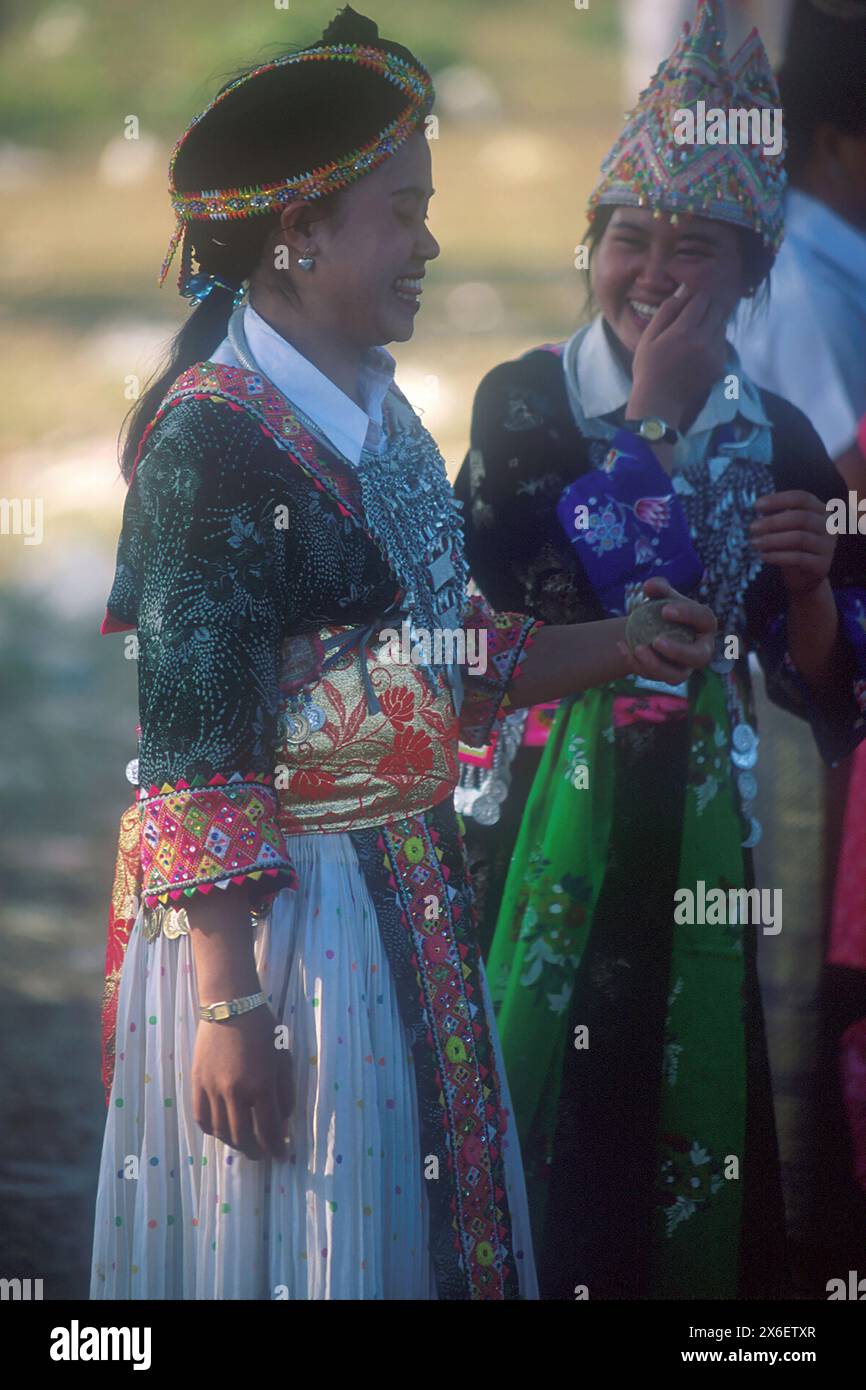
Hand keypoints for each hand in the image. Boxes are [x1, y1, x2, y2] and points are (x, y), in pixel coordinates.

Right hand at [192, 1004, 293, 1160]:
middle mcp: (235, 1091)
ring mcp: (212, 1089)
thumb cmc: (263, 1029)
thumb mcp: (283, 1059)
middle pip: (243, 1137)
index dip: (275, 1147)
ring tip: (244, 1145)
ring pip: (221, 1131)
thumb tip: (282, 1121)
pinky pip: (201, 1117)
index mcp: (261, 1085)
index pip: (268, 1129)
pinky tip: (222, 1131)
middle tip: (262, 1155)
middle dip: (255, 1151)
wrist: (230, 1006)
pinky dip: (212, 1131)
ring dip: (234, 1144)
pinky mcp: (197, 1083)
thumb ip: (285, 1093)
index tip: (280, 1154)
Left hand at [617, 577, 717, 683]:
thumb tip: (649, 587)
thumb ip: (658, 587)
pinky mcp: (665, 677)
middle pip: (698, 657)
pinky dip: (635, 663)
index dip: (688, 615)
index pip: (705, 620)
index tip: (664, 610)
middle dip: (679, 651)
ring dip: (656, 665)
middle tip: (657, 641)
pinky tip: (622, 646)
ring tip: (637, 649)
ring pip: (676, 676)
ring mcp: (685, 668)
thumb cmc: (662, 610)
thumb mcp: (661, 595)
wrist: (650, 630)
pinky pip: (652, 676)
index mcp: (705, 626)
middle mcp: (701, 652)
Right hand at [628, 285, 728, 428]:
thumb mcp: (648, 337)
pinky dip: (713, 339)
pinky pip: (722, 342)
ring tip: (695, 333)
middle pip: (716, 308)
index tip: (687, 302)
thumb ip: (667, 311)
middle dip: (706, 307)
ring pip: (722, 324)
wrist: (659, 403)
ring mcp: (715, 354)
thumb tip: (683, 291)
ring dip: (711, 322)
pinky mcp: (720, 365)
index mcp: (684, 331)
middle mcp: (704, 340)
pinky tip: (698, 349)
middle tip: (692, 315)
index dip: (694, 297)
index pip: (701, 299)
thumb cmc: (648, 368)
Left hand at [750, 490, 835, 595]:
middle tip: (753, 527)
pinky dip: (778, 556)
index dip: (778, 500)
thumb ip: (778, 516)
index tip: (757, 505)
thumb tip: (759, 507)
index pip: (801, 498)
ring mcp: (828, 546)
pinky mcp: (822, 565)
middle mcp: (829, 526)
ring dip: (772, 539)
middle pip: (801, 518)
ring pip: (799, 538)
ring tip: (754, 542)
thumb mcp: (788, 528)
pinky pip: (799, 558)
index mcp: (820, 510)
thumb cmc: (793, 546)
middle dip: (773, 522)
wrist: (805, 577)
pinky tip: (763, 556)